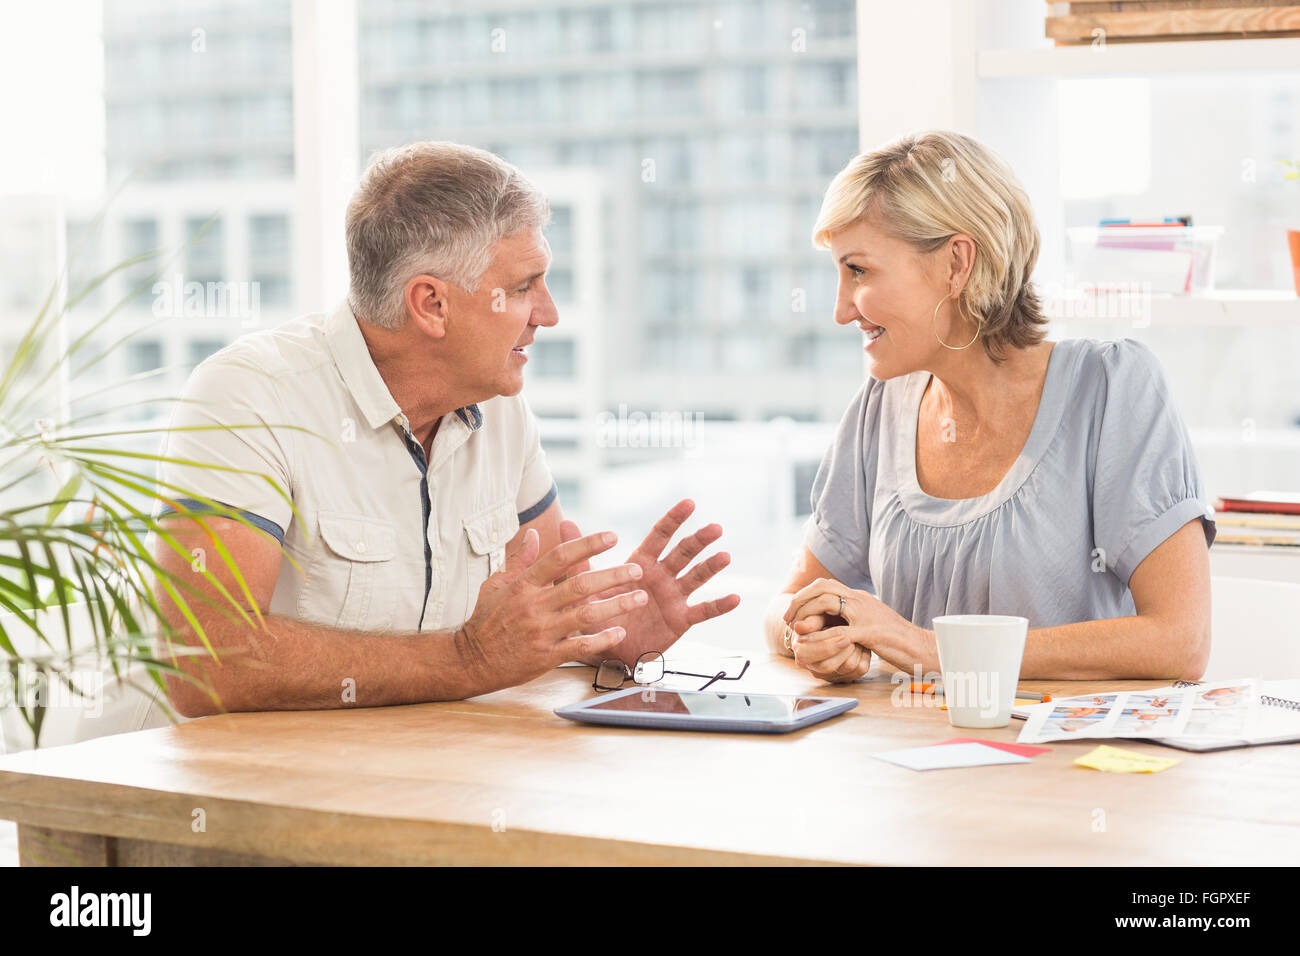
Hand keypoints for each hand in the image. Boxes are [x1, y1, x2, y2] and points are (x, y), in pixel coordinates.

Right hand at [456, 527, 648, 692]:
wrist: (470, 660)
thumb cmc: (485, 620)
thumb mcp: (496, 584)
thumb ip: (519, 559)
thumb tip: (533, 533)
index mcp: (523, 585)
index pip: (559, 557)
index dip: (587, 544)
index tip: (612, 536)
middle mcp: (534, 605)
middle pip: (579, 585)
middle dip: (612, 575)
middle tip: (637, 570)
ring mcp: (541, 632)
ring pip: (585, 615)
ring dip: (616, 605)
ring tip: (640, 597)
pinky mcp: (546, 656)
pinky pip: (580, 647)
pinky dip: (602, 640)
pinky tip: (621, 632)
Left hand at [561, 500, 740, 665]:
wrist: (604, 649)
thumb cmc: (596, 612)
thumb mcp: (584, 585)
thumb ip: (577, 556)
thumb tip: (564, 523)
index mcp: (641, 563)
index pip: (660, 536)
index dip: (673, 519)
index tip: (689, 502)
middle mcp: (662, 576)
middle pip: (683, 552)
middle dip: (699, 539)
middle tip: (714, 527)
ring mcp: (674, 597)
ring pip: (696, 577)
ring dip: (711, 567)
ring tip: (725, 556)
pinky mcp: (681, 619)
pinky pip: (703, 611)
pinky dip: (719, 605)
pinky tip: (736, 598)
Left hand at [782, 577, 912, 681]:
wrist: (923, 648)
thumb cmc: (897, 640)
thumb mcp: (871, 624)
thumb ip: (853, 619)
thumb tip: (835, 621)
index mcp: (860, 598)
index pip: (826, 584)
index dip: (805, 595)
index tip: (793, 611)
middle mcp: (861, 601)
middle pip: (822, 588)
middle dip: (799, 601)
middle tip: (788, 618)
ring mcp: (865, 615)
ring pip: (826, 603)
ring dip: (806, 615)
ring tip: (795, 630)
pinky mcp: (870, 633)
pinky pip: (838, 633)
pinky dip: (820, 637)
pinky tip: (811, 644)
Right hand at [788, 626, 871, 682]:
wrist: (834, 627)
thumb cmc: (822, 620)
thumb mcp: (815, 617)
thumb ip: (810, 621)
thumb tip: (799, 626)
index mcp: (801, 653)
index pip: (808, 656)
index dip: (826, 646)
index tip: (843, 636)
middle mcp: (814, 668)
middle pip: (827, 666)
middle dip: (842, 651)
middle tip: (852, 637)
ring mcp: (831, 674)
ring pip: (847, 668)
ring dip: (855, 651)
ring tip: (857, 637)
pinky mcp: (847, 676)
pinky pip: (860, 669)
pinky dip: (865, 655)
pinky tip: (862, 644)